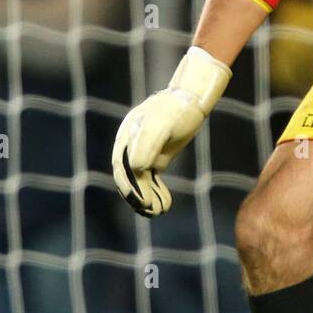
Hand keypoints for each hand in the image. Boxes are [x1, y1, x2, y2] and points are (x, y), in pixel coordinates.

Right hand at [112, 46, 231, 215]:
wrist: (190, 100)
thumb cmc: (175, 109)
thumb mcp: (162, 124)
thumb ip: (148, 144)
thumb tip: (138, 169)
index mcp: (126, 137)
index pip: (122, 167)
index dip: (129, 185)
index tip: (142, 200)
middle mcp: (131, 147)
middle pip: (128, 177)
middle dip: (138, 196)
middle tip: (151, 210)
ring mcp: (144, 153)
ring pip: (140, 182)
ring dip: (148, 198)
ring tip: (159, 212)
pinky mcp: (157, 158)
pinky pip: (152, 180)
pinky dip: (157, 192)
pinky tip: (166, 205)